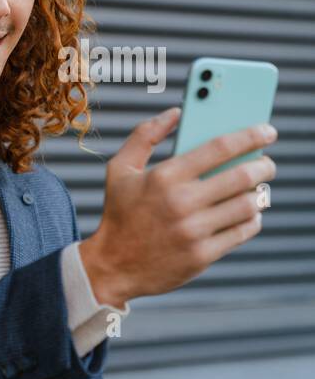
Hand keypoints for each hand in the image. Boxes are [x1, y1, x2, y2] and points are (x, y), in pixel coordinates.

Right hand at [77, 107, 276, 305]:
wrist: (112, 266)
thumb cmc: (119, 214)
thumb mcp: (119, 170)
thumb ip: (144, 135)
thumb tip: (175, 112)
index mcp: (163, 176)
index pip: (220, 148)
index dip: (251, 136)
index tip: (267, 131)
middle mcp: (181, 202)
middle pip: (243, 176)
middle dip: (264, 165)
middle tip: (266, 164)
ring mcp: (193, 231)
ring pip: (248, 205)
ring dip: (259, 194)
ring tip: (255, 190)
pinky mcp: (202, 255)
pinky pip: (243, 231)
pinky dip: (251, 219)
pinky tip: (245, 214)